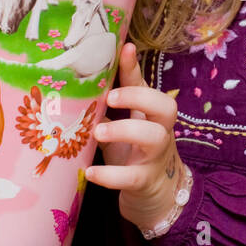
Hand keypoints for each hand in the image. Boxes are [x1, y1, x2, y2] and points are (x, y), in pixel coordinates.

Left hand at [85, 42, 185, 231]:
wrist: (158, 198)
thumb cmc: (134, 156)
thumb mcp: (124, 128)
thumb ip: (108, 110)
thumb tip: (79, 85)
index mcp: (151, 115)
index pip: (145, 86)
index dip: (134, 67)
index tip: (124, 48)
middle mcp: (159, 131)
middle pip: (165, 106)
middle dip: (139, 96)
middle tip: (110, 97)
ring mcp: (155, 157)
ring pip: (153, 137)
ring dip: (126, 130)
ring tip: (98, 132)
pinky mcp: (146, 182)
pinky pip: (132, 177)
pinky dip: (110, 175)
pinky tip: (90, 172)